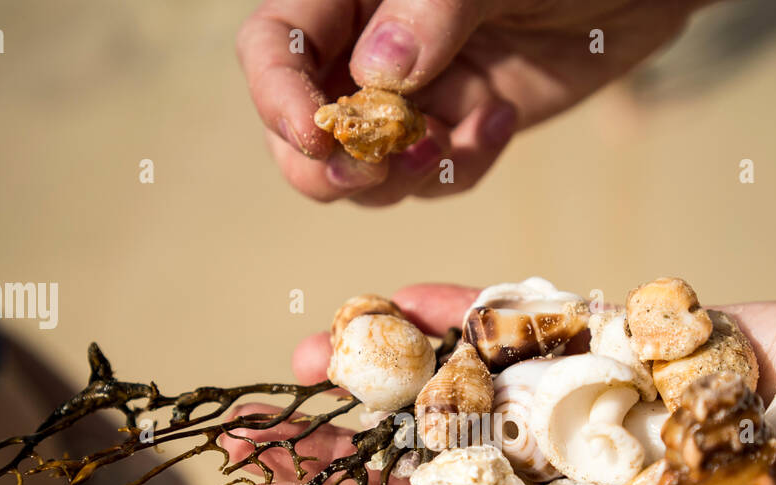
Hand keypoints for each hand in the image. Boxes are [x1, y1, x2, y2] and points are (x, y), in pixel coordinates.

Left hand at [229, 287, 775, 484]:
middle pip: (445, 479)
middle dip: (351, 459)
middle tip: (253, 434)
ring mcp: (613, 417)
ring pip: (480, 398)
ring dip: (395, 378)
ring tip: (304, 354)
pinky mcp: (648, 346)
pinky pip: (547, 328)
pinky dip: (478, 314)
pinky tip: (403, 301)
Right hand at [236, 1, 702, 204]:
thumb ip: (435, 10)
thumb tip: (380, 72)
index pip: (274, 45)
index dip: (278, 96)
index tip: (319, 139)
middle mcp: (366, 42)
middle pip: (302, 126)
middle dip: (329, 165)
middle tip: (377, 172)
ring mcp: (411, 93)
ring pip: (362, 167)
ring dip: (398, 177)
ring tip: (451, 141)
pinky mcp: (456, 128)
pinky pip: (431, 177)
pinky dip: (460, 167)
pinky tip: (501, 118)